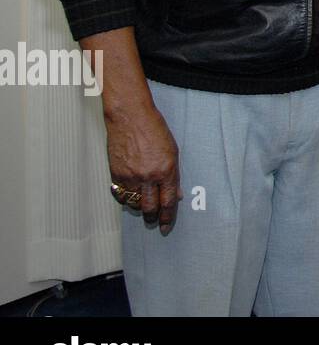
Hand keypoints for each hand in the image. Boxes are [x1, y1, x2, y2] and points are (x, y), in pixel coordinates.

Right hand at [105, 103, 181, 233]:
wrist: (130, 118)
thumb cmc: (154, 130)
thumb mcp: (173, 151)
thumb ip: (174, 174)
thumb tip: (177, 194)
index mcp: (166, 170)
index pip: (168, 201)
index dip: (168, 217)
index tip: (165, 226)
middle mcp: (148, 176)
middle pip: (150, 208)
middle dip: (152, 218)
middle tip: (153, 221)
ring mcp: (131, 176)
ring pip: (134, 204)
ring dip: (139, 208)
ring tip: (143, 206)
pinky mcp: (116, 174)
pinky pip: (120, 195)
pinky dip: (125, 199)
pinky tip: (129, 196)